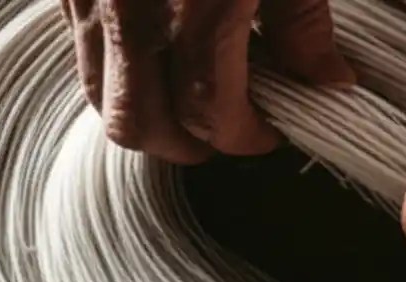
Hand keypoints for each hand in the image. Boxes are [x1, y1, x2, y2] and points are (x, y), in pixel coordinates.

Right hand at [62, 0, 354, 163]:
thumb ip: (302, 17)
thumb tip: (325, 82)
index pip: (209, 108)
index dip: (242, 135)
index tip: (268, 131)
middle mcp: (128, 2)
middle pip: (135, 121)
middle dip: (183, 143)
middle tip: (226, 129)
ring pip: (97, 92)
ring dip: (145, 110)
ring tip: (190, 88)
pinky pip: (80, 46)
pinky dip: (116, 66)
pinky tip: (157, 42)